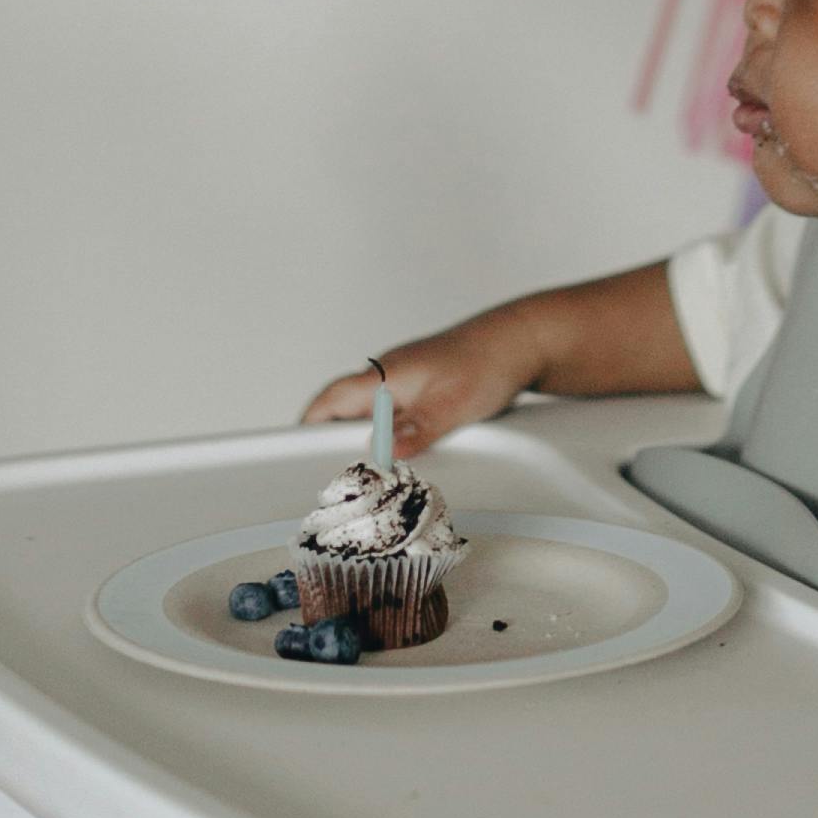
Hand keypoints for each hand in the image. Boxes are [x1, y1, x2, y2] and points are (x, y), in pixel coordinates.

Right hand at [298, 315, 535, 455]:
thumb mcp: (453, 403)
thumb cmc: (488, 360)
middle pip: (344, 410)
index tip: (294, 454)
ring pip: (370, 414)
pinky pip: (393, 414)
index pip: (331, 400)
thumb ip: (417, 428)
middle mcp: (389, 375)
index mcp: (385, 375)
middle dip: (333, 441)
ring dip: (365, 440)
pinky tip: (404, 455)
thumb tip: (386, 451)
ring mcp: (405, 381)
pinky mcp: (423, 388)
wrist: (523, 341)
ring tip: (369, 473)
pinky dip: (390, 436)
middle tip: (334, 476)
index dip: (308, 426)